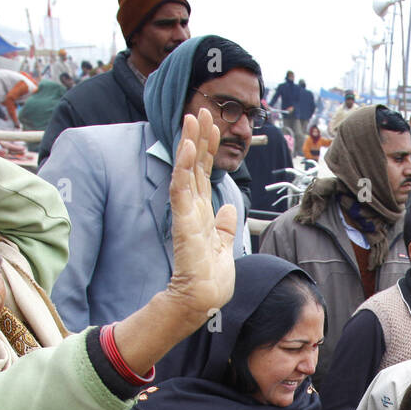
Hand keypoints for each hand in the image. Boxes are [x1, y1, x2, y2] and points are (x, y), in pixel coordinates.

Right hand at [161, 109, 237, 327]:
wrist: (205, 298)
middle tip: (201, 110)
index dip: (208, 150)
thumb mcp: (224, 246)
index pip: (203, 174)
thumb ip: (225, 227)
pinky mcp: (183, 221)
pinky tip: (187, 146)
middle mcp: (192, 209)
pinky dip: (183, 167)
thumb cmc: (212, 278)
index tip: (213, 126)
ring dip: (189, 143)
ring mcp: (186, 214)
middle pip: (194, 165)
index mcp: (202, 213)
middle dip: (198, 137)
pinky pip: (182, 189)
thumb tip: (229, 210)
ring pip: (186, 170)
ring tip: (193, 117)